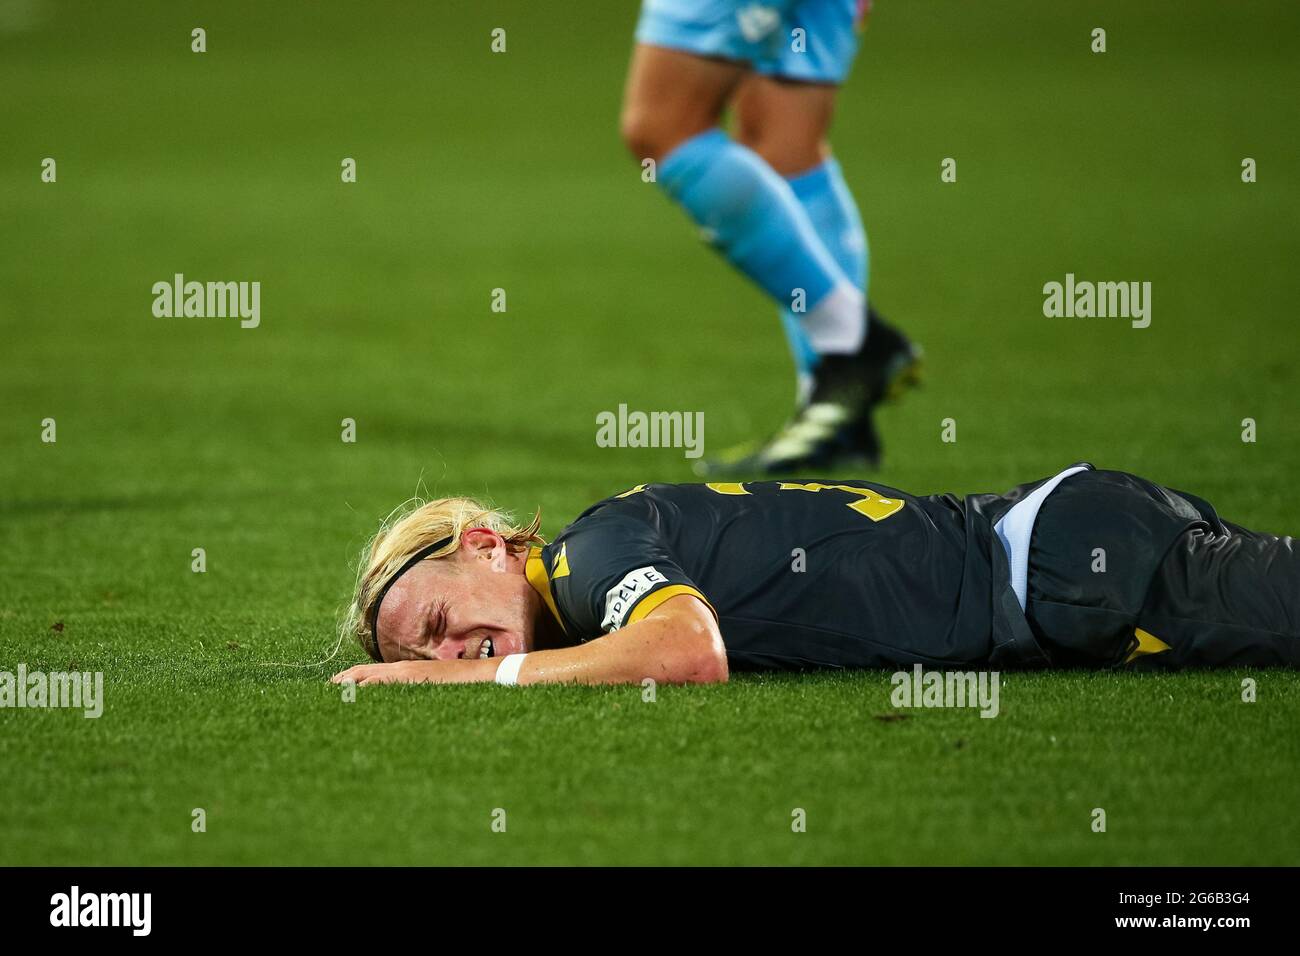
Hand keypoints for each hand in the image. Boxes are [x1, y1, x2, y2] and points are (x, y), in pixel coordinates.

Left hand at [330, 659, 492, 685]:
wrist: (483, 675)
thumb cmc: (463, 685)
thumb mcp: (435, 690)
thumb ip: (418, 694)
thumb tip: (404, 708)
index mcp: (408, 673)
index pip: (374, 673)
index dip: (355, 677)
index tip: (337, 685)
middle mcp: (403, 669)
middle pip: (366, 671)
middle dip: (346, 679)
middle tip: (328, 688)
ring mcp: (407, 672)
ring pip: (370, 675)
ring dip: (351, 681)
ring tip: (332, 688)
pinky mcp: (412, 678)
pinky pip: (383, 679)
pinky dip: (366, 683)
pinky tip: (353, 689)